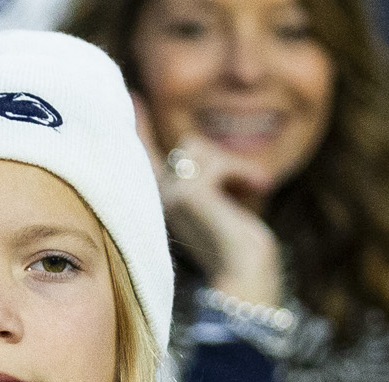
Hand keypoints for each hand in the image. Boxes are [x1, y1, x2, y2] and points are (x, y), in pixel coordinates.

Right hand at [133, 96, 282, 307]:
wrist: (243, 277)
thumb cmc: (236, 245)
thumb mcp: (218, 201)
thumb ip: (205, 173)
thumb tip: (192, 142)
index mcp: (159, 203)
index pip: (144, 157)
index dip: (140, 127)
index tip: (133, 97)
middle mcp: (153, 200)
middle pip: (185, 147)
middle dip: (221, 163)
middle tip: (254, 185)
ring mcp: (166, 196)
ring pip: (197, 147)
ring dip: (231, 166)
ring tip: (252, 192)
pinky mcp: (185, 195)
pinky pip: (216, 162)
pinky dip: (241, 173)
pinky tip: (256, 190)